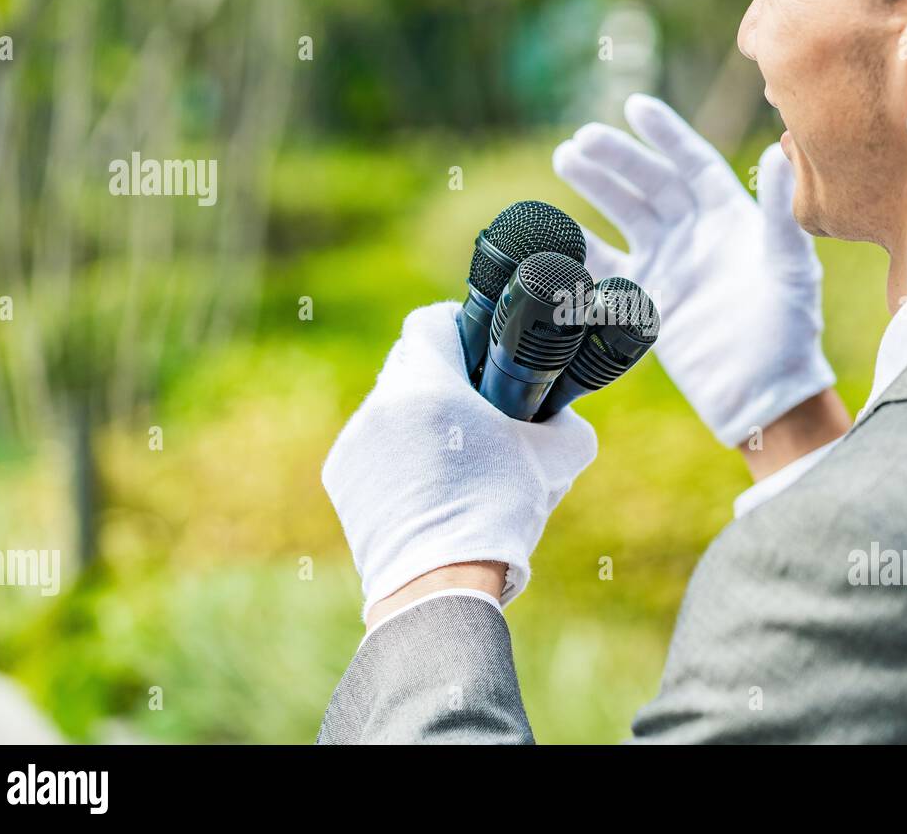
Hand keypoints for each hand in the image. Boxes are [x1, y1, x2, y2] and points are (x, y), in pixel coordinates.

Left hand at [321, 302, 596, 620]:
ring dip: (418, 418)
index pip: (432, 321)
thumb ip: (566, 423)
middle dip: (442, 377)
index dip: (460, 328)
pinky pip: (371, 445)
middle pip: (410, 363)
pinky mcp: (341, 475)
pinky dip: (394, 455)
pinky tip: (425, 486)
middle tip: (476, 407)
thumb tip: (564, 412)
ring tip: (452, 458)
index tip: (481, 352)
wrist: (437, 584)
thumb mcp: (553, 461)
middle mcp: (382, 401)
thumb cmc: (496, 513)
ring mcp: (355, 439)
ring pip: (390, 406)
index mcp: (428, 382)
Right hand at [553, 93, 836, 447]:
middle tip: (582, 140)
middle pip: (650, 183)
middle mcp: (698, 234)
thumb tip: (780, 148)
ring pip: (625, 215)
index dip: (666, 134)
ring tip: (566, 159)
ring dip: (596, 187)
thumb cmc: (788, 331)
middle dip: (617, 158)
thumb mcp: (790, 268)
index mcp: (732, 218)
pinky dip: (582, 251)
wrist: (762, 395)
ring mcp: (670, 265)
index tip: (635, 107)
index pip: (693, 163)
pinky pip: (607, 267)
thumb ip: (779, 211)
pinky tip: (557, 232)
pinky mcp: (647, 300)